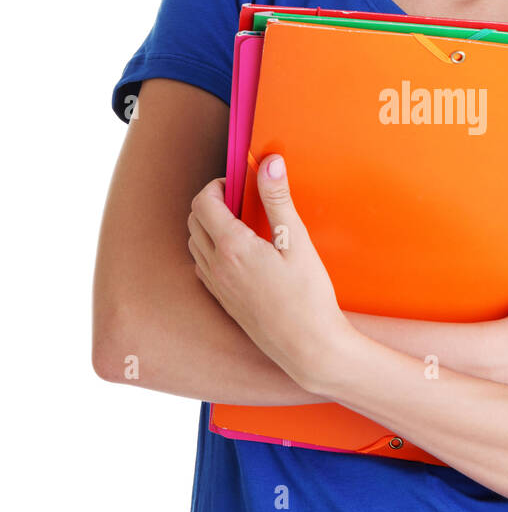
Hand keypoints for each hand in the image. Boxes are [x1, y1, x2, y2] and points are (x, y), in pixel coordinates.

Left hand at [187, 154, 355, 393]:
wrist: (308, 348)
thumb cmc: (308, 297)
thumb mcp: (297, 241)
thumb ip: (278, 199)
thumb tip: (269, 163)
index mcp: (232, 248)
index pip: (203, 203)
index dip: (216, 185)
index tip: (238, 181)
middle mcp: (216, 267)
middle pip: (193, 221)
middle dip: (210, 202)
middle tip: (240, 198)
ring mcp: (217, 286)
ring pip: (195, 244)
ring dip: (208, 226)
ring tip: (240, 222)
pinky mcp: (223, 301)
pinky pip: (202, 267)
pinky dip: (210, 250)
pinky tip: (238, 252)